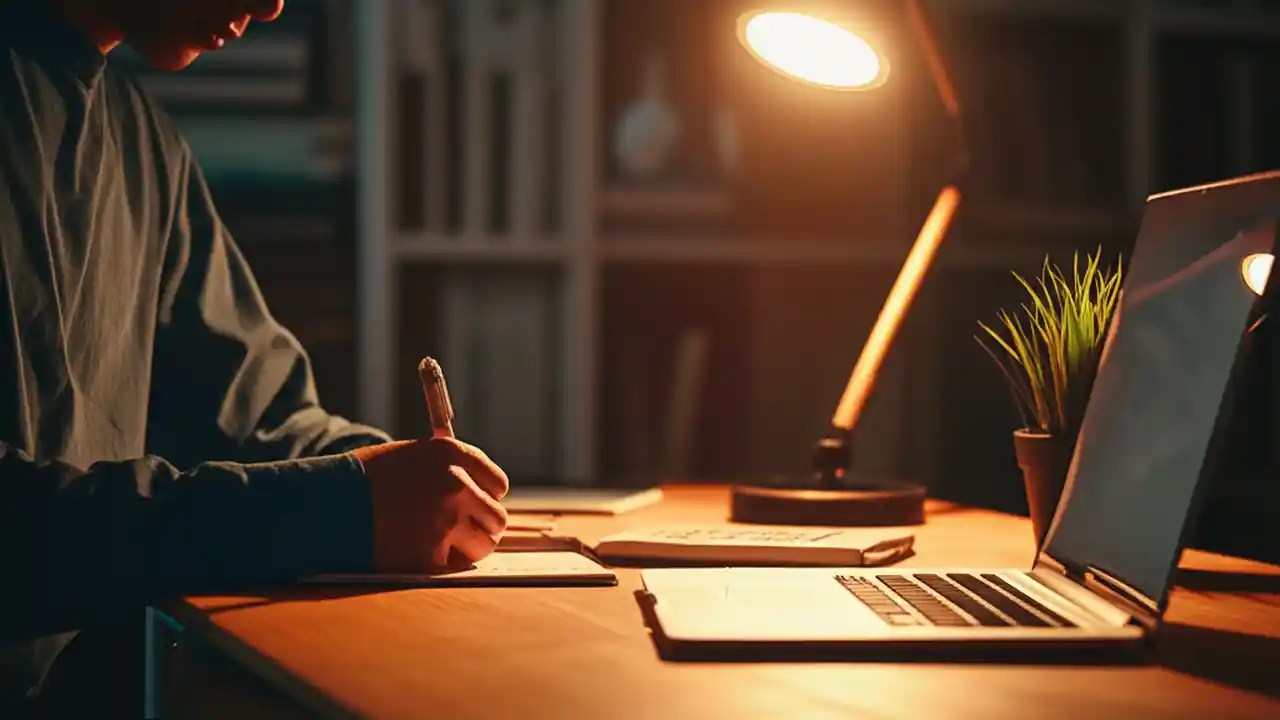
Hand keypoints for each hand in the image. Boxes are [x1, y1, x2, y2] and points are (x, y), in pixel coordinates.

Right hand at [351, 438, 508, 572]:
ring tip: (445, 545)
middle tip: (463, 532)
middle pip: (496, 516)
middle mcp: (457, 484)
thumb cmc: (363, 479)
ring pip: (485, 544)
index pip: (497, 483)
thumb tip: (475, 492)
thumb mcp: (410, 457)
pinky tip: (420, 553)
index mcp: (452, 455)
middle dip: (481, 526)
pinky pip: (457, 566)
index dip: (486, 497)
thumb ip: (446, 470)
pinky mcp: (432, 555)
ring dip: (469, 547)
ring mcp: (447, 521)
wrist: (325, 503)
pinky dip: (443, 564)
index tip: (476, 505)